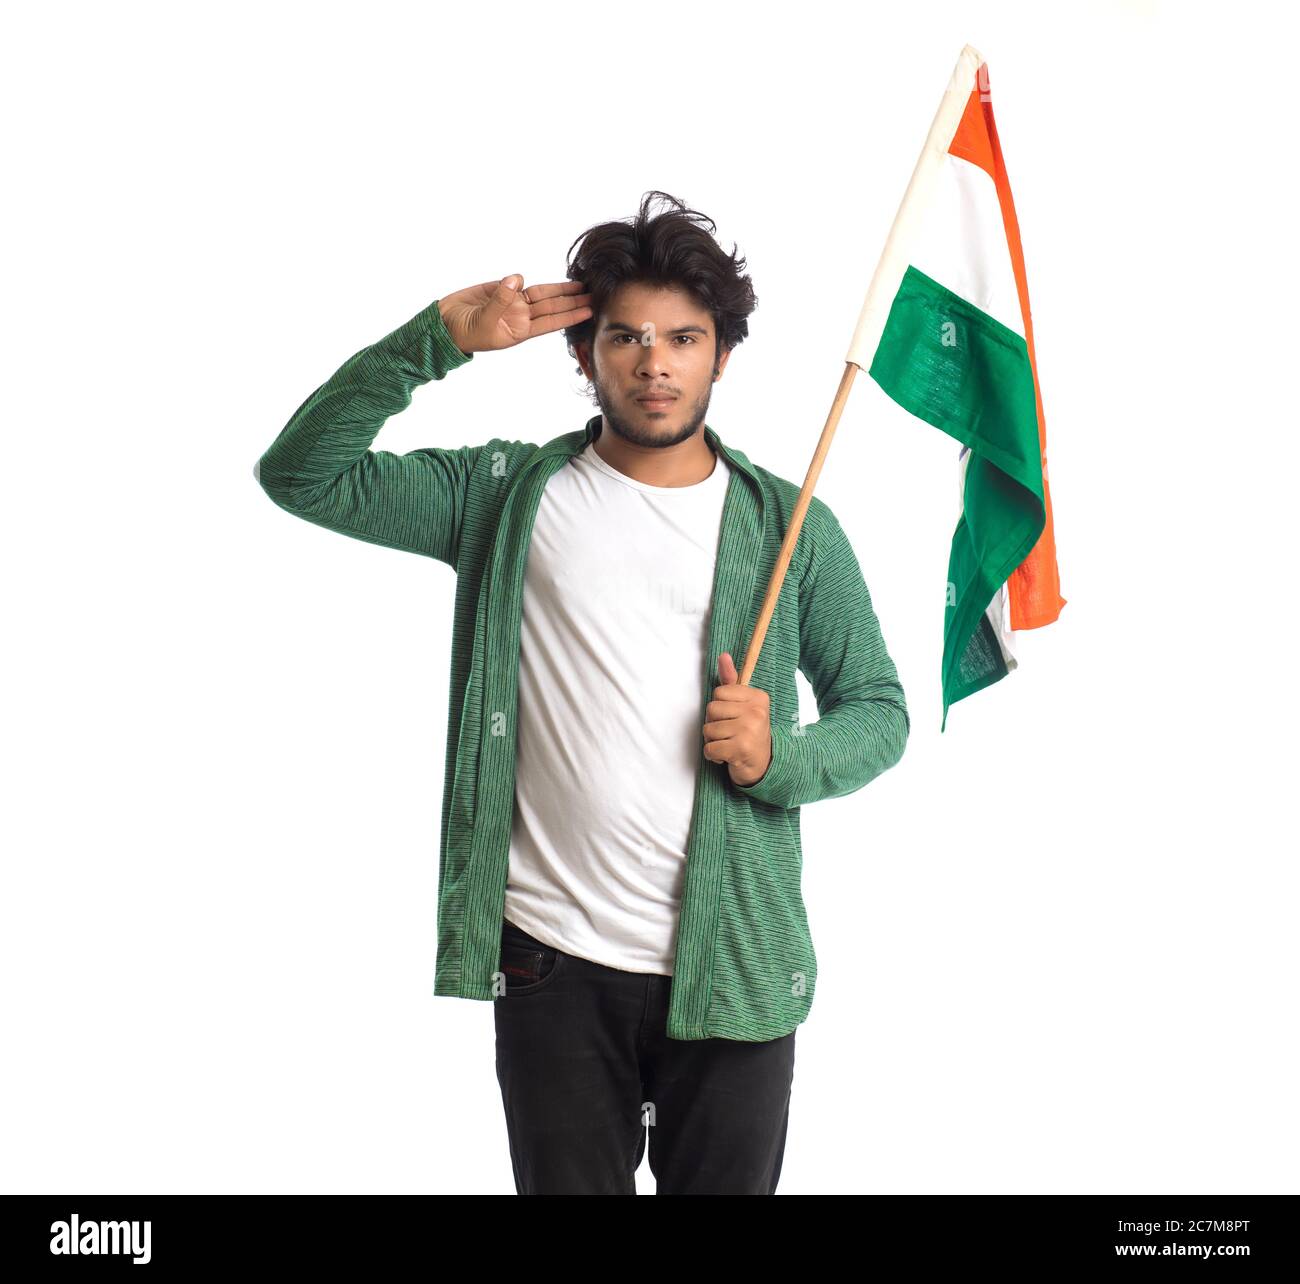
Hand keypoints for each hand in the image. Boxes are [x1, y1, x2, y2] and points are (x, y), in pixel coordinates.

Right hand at [437, 276, 591, 354]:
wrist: (445, 324)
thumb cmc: (465, 333)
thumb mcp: (485, 321)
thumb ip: (501, 299)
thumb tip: (517, 278)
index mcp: (521, 330)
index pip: (552, 321)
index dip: (570, 315)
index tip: (589, 310)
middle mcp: (521, 316)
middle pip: (552, 305)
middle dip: (572, 299)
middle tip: (595, 293)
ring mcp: (512, 302)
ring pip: (540, 293)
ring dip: (559, 289)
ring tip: (580, 284)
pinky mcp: (501, 289)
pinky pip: (519, 283)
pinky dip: (529, 279)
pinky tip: (549, 280)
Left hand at [702, 652, 772, 787]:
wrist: (762, 765)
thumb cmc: (748, 731)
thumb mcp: (742, 704)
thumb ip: (731, 681)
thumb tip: (723, 656)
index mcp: (758, 697)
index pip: (719, 692)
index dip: (719, 707)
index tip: (732, 717)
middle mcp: (756, 712)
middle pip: (711, 709)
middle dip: (713, 724)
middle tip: (728, 733)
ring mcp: (749, 730)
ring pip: (708, 730)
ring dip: (712, 741)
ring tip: (727, 744)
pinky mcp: (740, 749)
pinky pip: (709, 748)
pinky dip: (712, 755)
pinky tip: (725, 756)